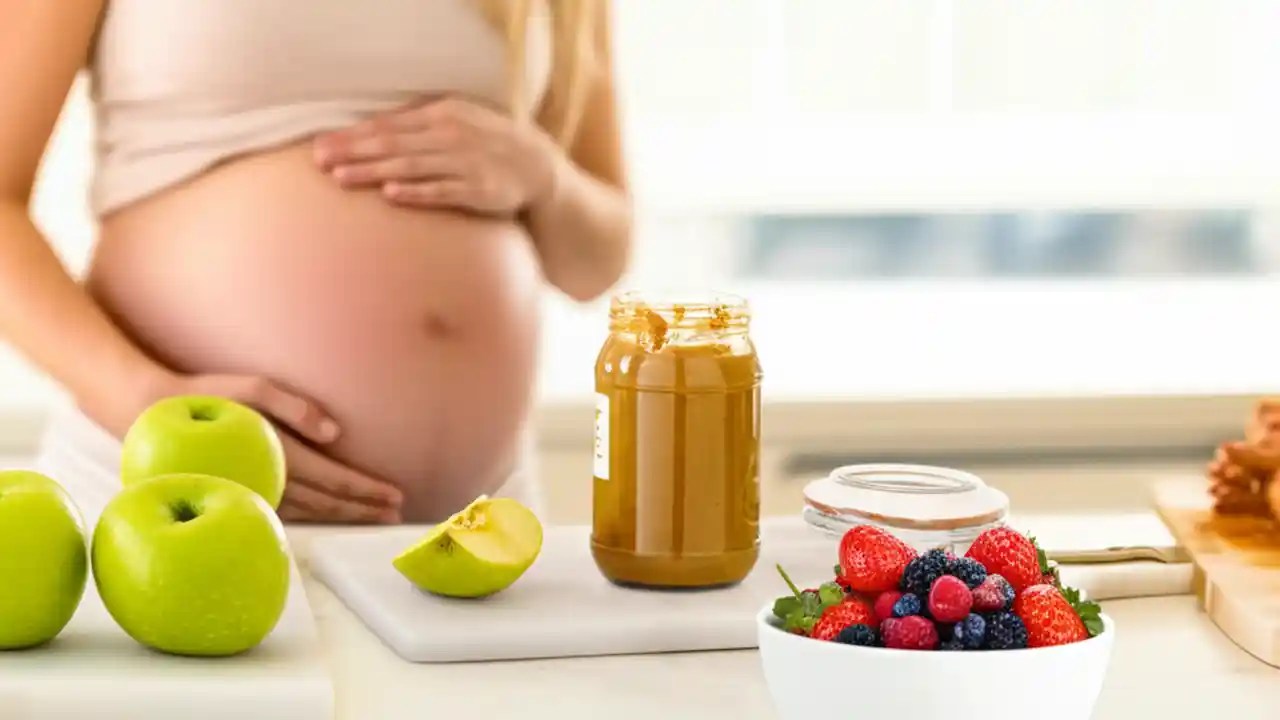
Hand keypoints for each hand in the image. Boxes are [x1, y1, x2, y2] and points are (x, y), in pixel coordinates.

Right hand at [144, 373, 403, 523]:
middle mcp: (270, 478)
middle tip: (397, 512)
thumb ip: (295, 406)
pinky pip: (289, 511)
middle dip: (364, 508)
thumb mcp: (252, 387)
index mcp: (278, 454)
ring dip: (344, 515)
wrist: (150, 418)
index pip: (334, 480)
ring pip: (311, 511)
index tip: (395, 496)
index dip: (366, 491)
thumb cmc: (208, 395)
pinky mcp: (244, 492)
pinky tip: (332, 515)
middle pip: (328, 501)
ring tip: (375, 515)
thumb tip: (334, 433)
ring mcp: (256, 490)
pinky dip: (316, 516)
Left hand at [312, 96, 559, 216]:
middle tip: (319, 162)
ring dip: (374, 172)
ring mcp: (465, 163)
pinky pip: (442, 191)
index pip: (387, 125)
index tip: (320, 147)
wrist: (536, 167)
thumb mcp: (455, 122)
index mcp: (441, 114)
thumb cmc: (485, 144)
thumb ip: (418, 125)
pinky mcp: (479, 191)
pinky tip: (391, 194)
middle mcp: (450, 135)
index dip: (352, 136)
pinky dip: (417, 192)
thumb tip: (369, 130)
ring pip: (411, 167)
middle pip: (392, 144)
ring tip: (342, 178)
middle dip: (353, 153)